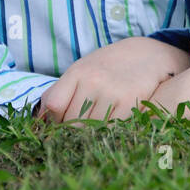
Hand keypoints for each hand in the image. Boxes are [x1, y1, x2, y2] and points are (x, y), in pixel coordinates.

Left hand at [38, 37, 189, 121]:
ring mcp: (112, 92)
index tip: (61, 123)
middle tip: (83, 127)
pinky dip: (109, 133)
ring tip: (99, 126)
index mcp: (78, 71)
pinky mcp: (131, 104)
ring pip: (89, 129)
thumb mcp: (83, 70)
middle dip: (73, 130)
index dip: (54, 120)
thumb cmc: (111, 67)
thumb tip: (39, 121)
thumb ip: (61, 92)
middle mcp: (93, 80)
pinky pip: (110, 130)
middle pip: (70, 122)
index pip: (52, 106)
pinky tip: (113, 125)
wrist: (150, 55)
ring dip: (91, 134)